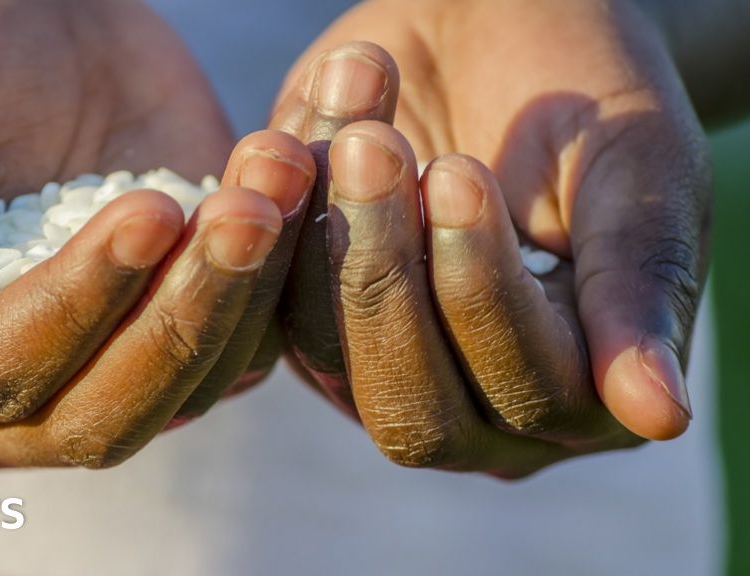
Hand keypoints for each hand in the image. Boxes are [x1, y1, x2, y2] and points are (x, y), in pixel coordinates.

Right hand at [0, 0, 314, 466]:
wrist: (14, 30)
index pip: (10, 372)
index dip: (83, 299)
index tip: (148, 210)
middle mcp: (15, 404)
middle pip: (112, 410)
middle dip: (183, 314)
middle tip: (242, 212)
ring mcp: (111, 372)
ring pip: (194, 386)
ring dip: (247, 292)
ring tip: (277, 181)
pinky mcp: (187, 329)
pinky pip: (248, 343)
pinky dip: (281, 280)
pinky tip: (293, 191)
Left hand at [272, 0, 709, 476]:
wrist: (506, 38)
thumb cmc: (591, 103)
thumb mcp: (634, 178)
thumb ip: (639, 289)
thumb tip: (659, 418)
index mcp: (583, 394)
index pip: (526, 389)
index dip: (482, 291)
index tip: (456, 174)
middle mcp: (480, 412)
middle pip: (412, 411)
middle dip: (387, 277)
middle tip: (379, 151)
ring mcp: (384, 370)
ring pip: (327, 355)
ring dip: (332, 235)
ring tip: (357, 128)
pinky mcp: (314, 318)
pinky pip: (272, 297)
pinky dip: (285, 214)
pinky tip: (309, 130)